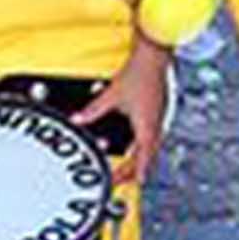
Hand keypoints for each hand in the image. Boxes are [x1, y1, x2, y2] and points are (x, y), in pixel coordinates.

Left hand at [80, 42, 172, 184]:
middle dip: (134, 168)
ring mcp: (160, 116)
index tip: (130, 184)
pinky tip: (137, 140)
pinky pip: (153, 132)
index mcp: (147, 127)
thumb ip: (92, 111)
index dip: (134, 172)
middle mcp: (156, 124)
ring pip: (151, 145)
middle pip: (147, 155)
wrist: (155, 55)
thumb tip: (78, 120)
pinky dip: (143, 142)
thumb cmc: (139, 72)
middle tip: (123, 178)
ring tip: (130, 164)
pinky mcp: (160, 108)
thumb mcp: (111, 95)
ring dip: (139, 156)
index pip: (141, 158)